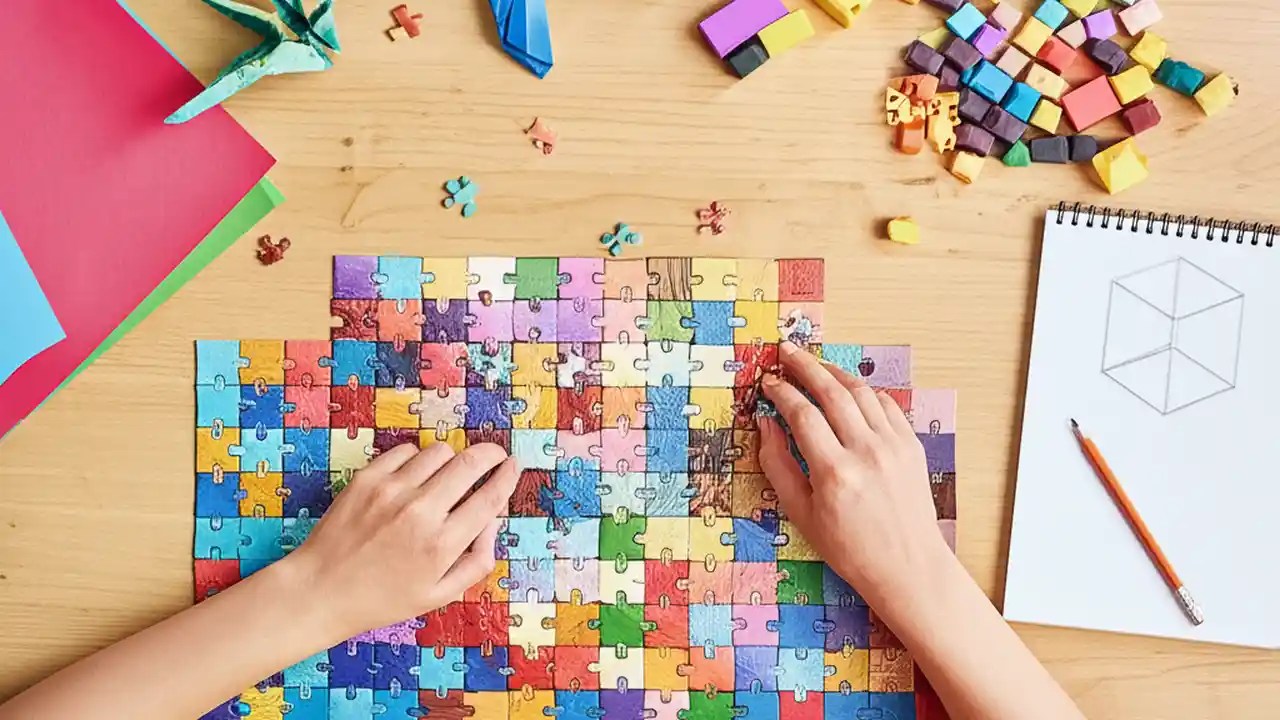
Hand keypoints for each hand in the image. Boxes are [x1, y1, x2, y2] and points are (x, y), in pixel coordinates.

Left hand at [286, 442, 517, 638]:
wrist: (320, 590)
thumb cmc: (382, 598)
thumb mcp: (439, 595)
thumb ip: (477, 560)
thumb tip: (493, 521)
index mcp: (443, 545)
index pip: (490, 497)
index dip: (508, 476)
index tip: (513, 466)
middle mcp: (421, 512)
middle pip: (471, 463)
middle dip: (490, 455)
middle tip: (494, 457)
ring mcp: (392, 491)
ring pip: (440, 452)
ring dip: (451, 459)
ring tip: (445, 477)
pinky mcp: (367, 478)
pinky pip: (406, 451)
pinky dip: (417, 460)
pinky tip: (412, 478)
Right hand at [757, 341, 948, 606]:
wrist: (908, 566)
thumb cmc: (849, 548)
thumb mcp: (801, 514)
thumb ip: (778, 464)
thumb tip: (765, 423)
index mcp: (834, 472)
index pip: (801, 414)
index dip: (781, 392)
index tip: (768, 382)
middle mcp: (866, 452)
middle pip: (830, 391)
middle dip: (804, 366)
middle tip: (786, 352)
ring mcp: (893, 446)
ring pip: (860, 391)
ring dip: (834, 372)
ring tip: (815, 366)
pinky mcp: (911, 445)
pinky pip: (885, 404)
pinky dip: (864, 391)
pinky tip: (848, 390)